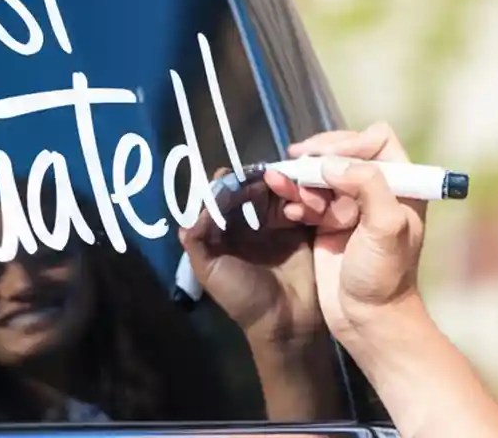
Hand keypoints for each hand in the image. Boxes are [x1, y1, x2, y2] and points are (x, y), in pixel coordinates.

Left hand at [178, 168, 342, 420]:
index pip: (223, 199)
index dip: (225, 185)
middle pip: (252, 190)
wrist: (285, 322)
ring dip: (278, 185)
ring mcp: (279, 226)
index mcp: (228, 233)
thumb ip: (196, 241)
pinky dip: (298, 197)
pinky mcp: (304, 230)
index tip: (230, 175)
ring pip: (277, 193)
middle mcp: (252, 225)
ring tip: (279, 184)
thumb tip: (194, 211)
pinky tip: (296, 199)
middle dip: (253, 180)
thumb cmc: (244, 298)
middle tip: (260, 176)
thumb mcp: (209, 271)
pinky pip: (301, 205)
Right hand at [265, 122, 426, 342]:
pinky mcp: (328, 224)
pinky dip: (295, 199)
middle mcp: (375, 190)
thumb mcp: (387, 228)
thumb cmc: (384, 276)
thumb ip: (368, 186)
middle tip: (296, 160)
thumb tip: (333, 165)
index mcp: (401, 185)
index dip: (352, 143)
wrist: (368, 320)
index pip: (377, 140)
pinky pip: (308, 199)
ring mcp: (350, 207)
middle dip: (318, 156)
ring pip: (321, 175)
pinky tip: (289, 209)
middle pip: (343, 153)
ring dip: (300, 178)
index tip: (329, 158)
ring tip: (282, 184)